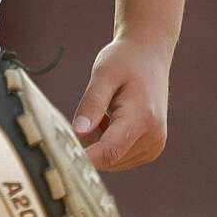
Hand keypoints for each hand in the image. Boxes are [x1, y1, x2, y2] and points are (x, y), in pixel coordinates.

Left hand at [70, 35, 170, 171]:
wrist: (149, 54)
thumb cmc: (125, 60)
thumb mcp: (104, 73)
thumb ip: (92, 103)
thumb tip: (78, 132)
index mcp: (142, 118)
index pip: (109, 152)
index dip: (84, 158)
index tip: (62, 158)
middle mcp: (153, 138)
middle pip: (108, 158)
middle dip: (90, 142)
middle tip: (91, 110)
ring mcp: (154, 146)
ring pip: (112, 161)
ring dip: (99, 143)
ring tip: (107, 111)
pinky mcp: (151, 149)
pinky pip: (119, 158)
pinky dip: (108, 143)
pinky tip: (113, 119)